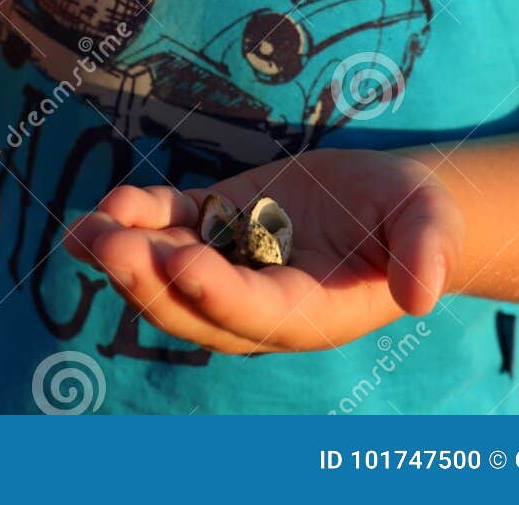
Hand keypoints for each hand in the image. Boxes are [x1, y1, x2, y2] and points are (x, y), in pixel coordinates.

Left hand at [61, 149, 463, 355]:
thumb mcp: (431, 227)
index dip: (216, 291)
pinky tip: (108, 206)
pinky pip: (173, 229)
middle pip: (194, 306)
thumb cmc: (419, 218)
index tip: (181, 262)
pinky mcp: (222, 228)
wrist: (396, 204)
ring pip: (171, 274)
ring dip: (128, 254)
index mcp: (310, 313)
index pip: (254, 311)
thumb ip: (426, 256)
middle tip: (107, 243)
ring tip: (86, 228)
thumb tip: (424, 295)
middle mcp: (262, 303)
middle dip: (147, 279)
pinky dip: (142, 218)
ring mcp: (236, 266)